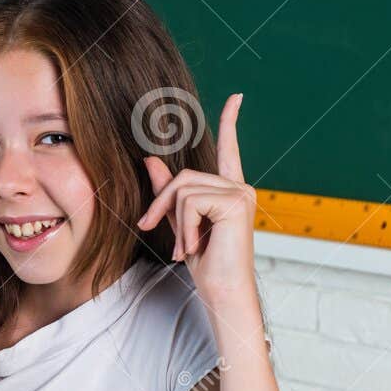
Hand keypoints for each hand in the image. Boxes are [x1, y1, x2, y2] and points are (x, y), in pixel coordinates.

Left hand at [136, 92, 256, 303]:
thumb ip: (168, 192)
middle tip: (151, 230)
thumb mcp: (181, 223)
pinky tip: (193, 247)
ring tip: (183, 248)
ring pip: (183, 189)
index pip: (229, 149)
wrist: (223, 293)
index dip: (230, 122)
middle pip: (184, 177)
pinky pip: (190, 202)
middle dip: (161, 203)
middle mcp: (240, 187)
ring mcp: (241, 193)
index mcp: (230, 190)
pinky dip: (184, 227)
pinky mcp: (235, 203)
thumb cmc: (207, 264)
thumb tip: (150, 159)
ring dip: (173, 221)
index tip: (237, 96)